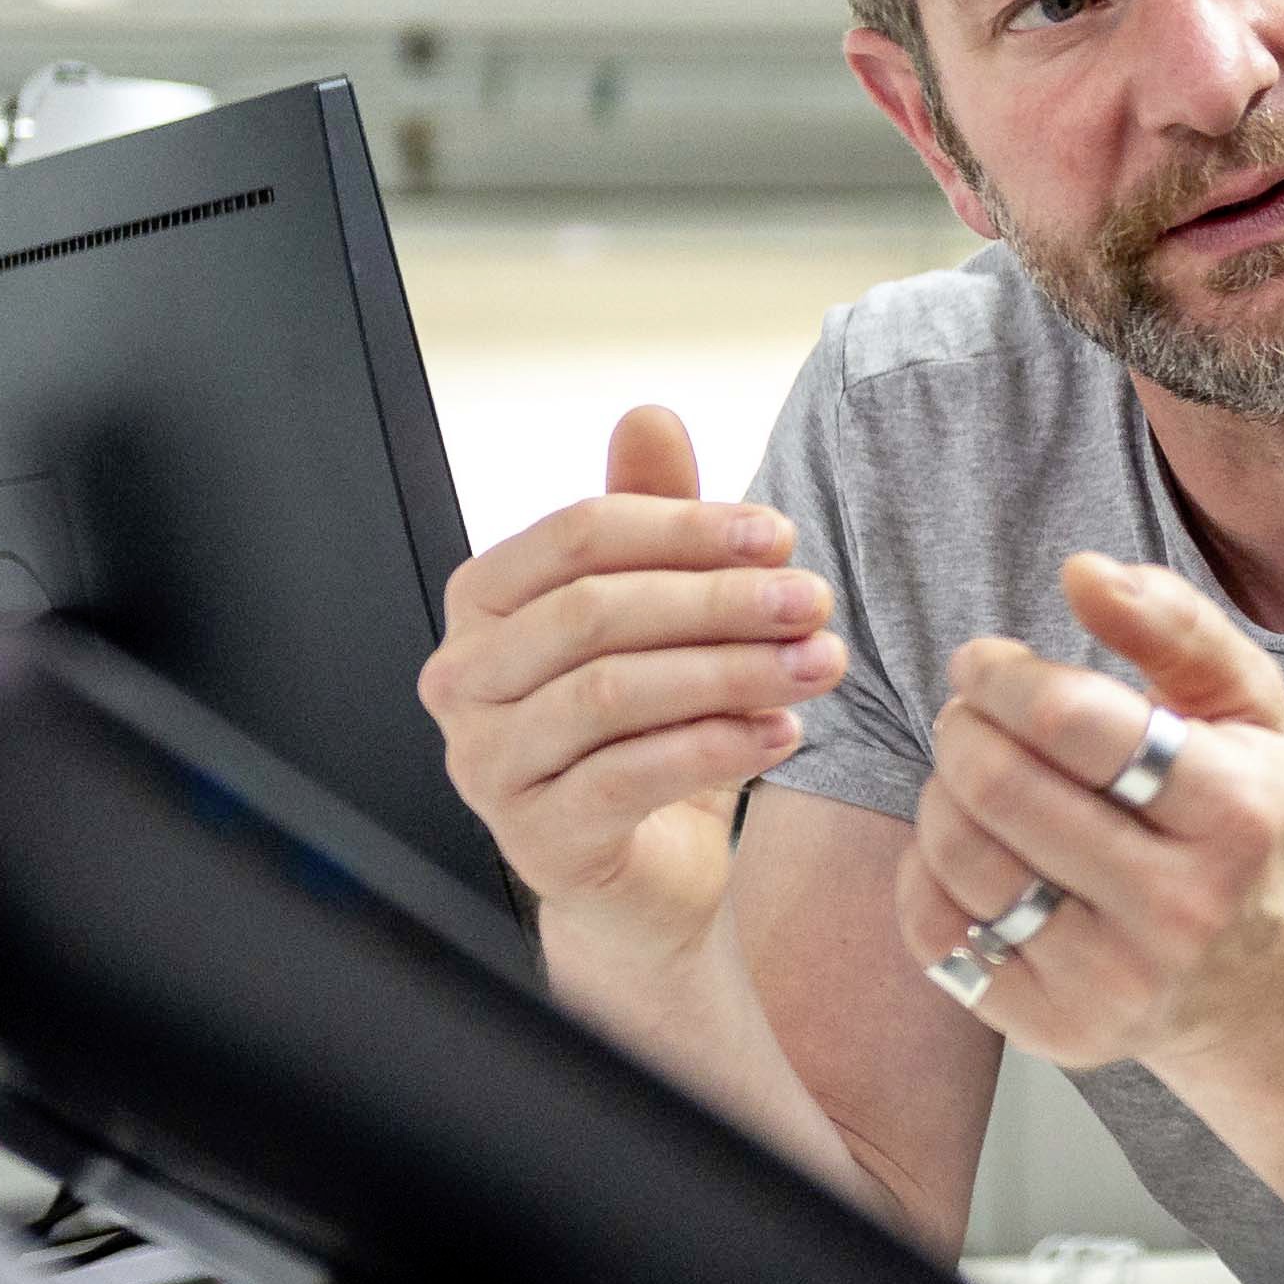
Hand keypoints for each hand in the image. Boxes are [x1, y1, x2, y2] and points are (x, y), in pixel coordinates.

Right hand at [417, 406, 848, 934]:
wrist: (645, 870)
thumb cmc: (650, 723)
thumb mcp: (661, 610)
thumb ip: (654, 516)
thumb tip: (650, 413)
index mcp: (486, 602)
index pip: (576, 533)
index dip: (685, 526)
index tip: (781, 533)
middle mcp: (464, 679)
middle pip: (594, 611)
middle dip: (718, 599)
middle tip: (815, 599)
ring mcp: (488, 764)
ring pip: (612, 693)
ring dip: (730, 670)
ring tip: (819, 663)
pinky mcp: (535, 838)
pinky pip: (629, 777)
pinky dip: (718, 746)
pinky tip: (785, 731)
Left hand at [898, 554, 1283, 1073]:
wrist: (1259, 978)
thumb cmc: (1241, 816)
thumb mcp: (1245, 709)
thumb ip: (1175, 624)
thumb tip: (1083, 570)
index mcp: (1233, 811)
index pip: (1074, 722)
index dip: (1003, 674)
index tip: (983, 662)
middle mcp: (1179, 906)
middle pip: (1002, 787)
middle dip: (962, 727)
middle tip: (966, 714)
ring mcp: (1114, 979)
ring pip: (961, 857)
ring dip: (939, 791)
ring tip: (964, 773)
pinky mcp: (1056, 1030)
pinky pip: (937, 932)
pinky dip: (925, 872)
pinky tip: (963, 848)